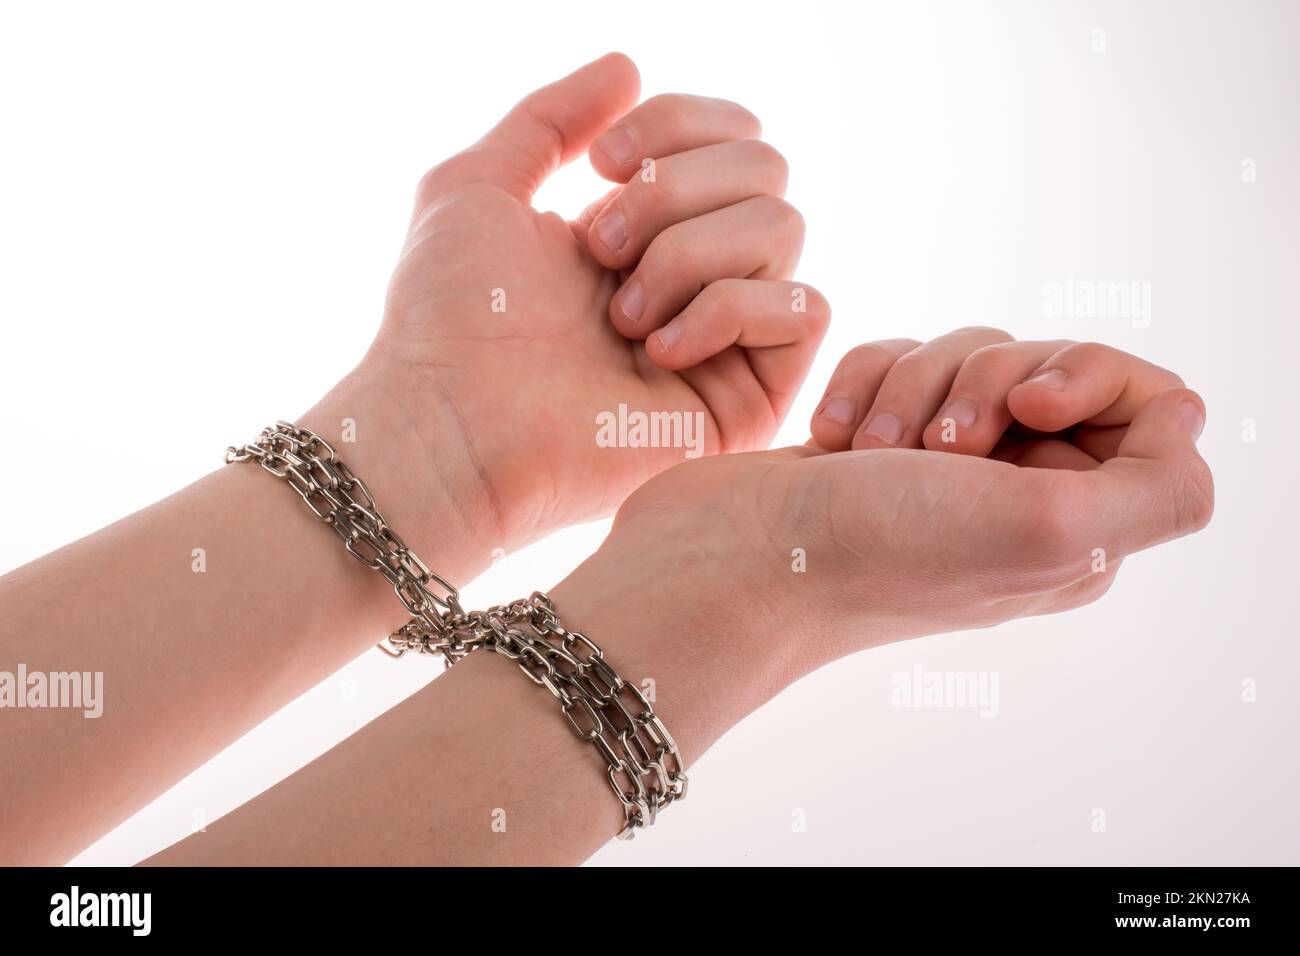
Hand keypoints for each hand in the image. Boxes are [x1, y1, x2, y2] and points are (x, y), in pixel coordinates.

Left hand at [332, 53, 826, 556]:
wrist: (454, 423)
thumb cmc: (451, 315)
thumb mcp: (480, 183)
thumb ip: (551, 115)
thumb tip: (631, 65)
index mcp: (645, 223)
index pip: (729, 133)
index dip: (678, 122)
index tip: (598, 162)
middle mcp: (695, 272)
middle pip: (767, 168)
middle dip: (675, 189)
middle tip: (599, 249)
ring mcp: (725, 335)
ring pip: (783, 228)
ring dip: (689, 253)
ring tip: (618, 316)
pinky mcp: (749, 398)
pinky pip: (803, 309)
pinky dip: (729, 310)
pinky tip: (657, 352)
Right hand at [573, 331, 1213, 679]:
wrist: (729, 563)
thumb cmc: (873, 554)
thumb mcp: (1048, 533)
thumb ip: (1156, 487)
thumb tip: (1184, 414)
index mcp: (1080, 529)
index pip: (1146, 405)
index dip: (1088, 378)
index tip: (1027, 406)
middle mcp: (1019, 498)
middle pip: (1050, 368)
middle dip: (984, 380)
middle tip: (937, 445)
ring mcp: (941, 470)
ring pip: (968, 355)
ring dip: (914, 385)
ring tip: (869, 450)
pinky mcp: (876, 442)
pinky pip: (899, 361)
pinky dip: (865, 382)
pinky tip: (832, 439)